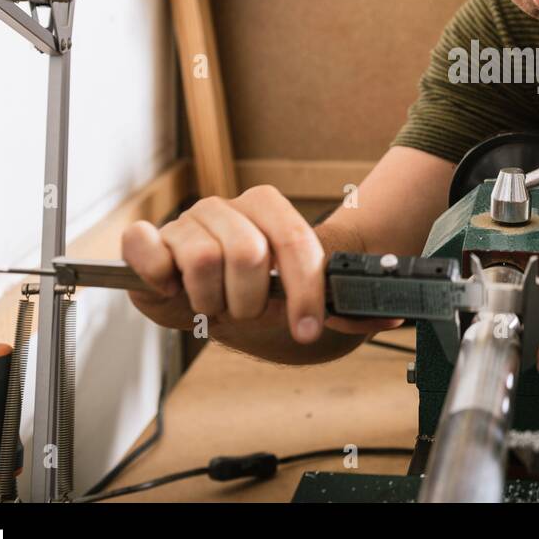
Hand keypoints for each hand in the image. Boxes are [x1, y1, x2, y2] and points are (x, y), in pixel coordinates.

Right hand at [120, 185, 400, 343]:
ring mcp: (188, 223)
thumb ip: (348, 306)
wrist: (217, 296)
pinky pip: (144, 245)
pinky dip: (156, 272)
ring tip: (213, 304)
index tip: (307, 329)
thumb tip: (395, 315)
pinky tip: (169, 287)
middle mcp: (227, 209)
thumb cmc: (262, 294)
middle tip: (247, 311)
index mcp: (269, 209)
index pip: (294, 242)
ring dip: (211, 300)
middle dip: (252, 301)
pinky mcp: (151, 240)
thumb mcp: (305, 298)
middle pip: (248, 253)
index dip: (303, 291)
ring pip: (203, 260)